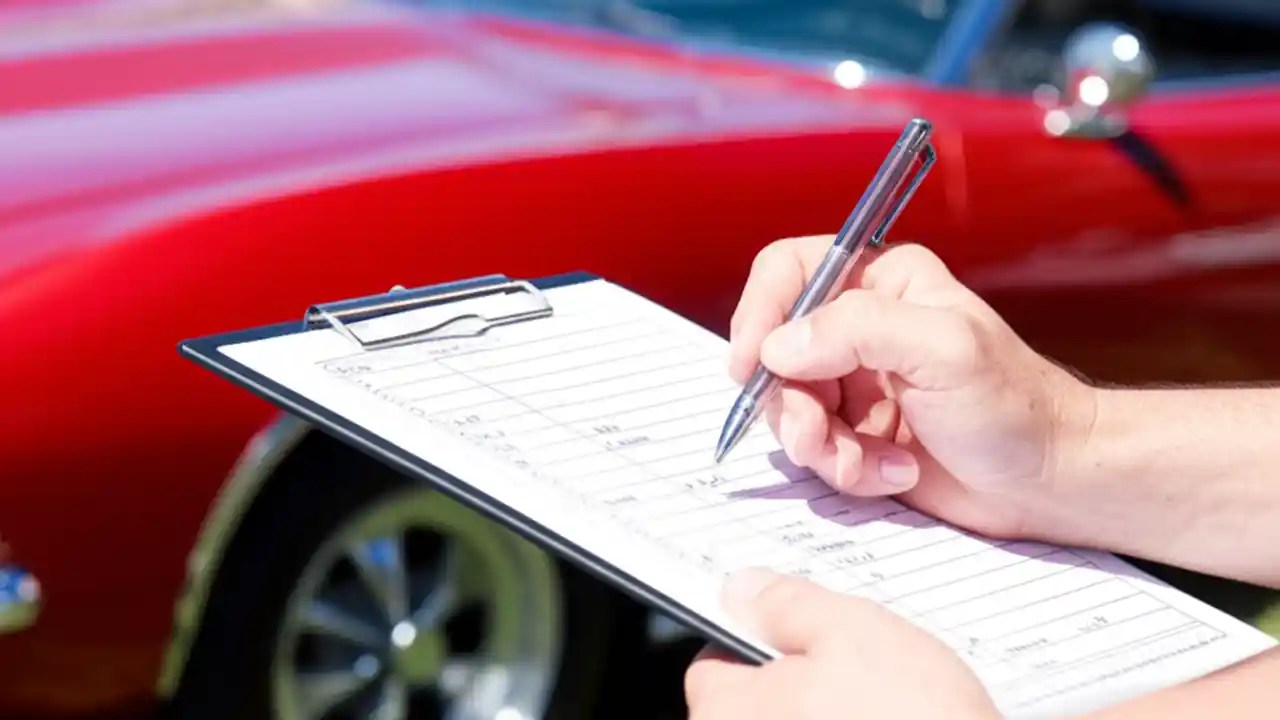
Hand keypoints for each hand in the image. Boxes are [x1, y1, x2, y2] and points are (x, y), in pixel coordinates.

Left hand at [684, 568, 999, 719]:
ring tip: (884, 702)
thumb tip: (742, 589)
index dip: (758, 638)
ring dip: (826, 712)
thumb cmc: (912, 718)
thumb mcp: (849, 630)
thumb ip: (785, 604)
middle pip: (754, 703)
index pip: (713, 663)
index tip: (797, 630)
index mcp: (726, 712)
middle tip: (854, 665)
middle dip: (795, 681)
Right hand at [728, 238, 1095, 538]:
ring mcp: (852, 381)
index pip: (788, 271)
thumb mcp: (943, 349)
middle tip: (820, 435)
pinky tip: (894, 472)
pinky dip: (845, 469)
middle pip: (774, 350)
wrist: (1047, 481)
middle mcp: (858, 326)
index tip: (753, 365)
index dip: (760, 314)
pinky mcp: (853, 431)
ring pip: (787, 407)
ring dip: (819, 445)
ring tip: (867, 463)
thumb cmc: (1014, 404)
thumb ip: (857, 331)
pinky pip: (813, 450)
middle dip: (792, 403)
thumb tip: (778, 346)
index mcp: (880, 279)